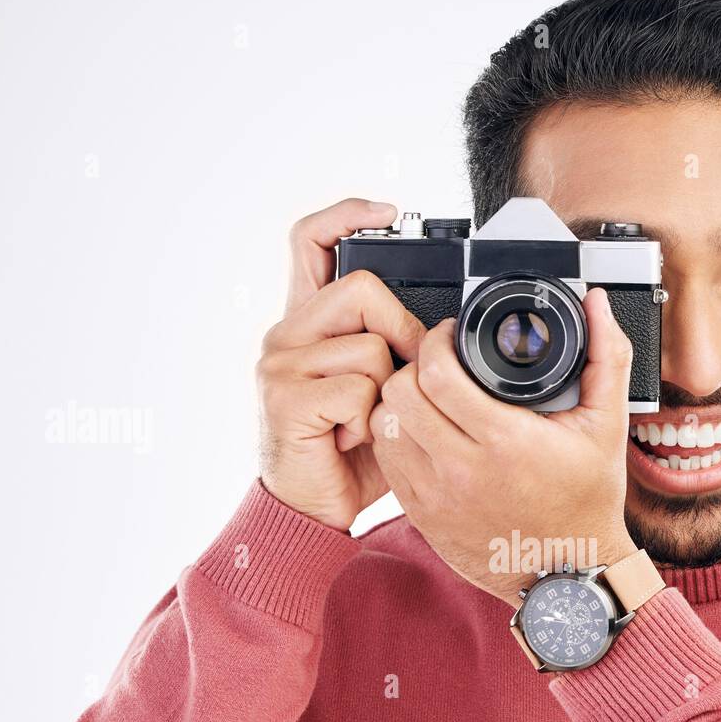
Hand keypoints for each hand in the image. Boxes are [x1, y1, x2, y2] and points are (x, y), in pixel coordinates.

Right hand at [256, 198, 426, 530]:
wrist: (313, 509)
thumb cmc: (350, 452)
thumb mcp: (379, 391)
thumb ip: (394, 351)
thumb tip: (440, 329)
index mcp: (306, 324)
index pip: (310, 241)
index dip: (347, 215)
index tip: (388, 211)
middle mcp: (285, 335)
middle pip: (362, 289)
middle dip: (401, 332)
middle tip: (400, 378)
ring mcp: (280, 365)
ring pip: (369, 344)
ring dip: (385, 390)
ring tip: (362, 420)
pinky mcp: (286, 398)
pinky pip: (359, 388)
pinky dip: (368, 420)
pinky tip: (348, 438)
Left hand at [368, 286, 637, 603]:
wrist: (568, 576)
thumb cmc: (587, 503)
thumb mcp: (607, 426)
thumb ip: (607, 356)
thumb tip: (596, 304)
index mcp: (505, 441)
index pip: (436, 372)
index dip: (437, 340)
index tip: (450, 336)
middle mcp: (462, 470)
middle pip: (400, 392)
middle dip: (413, 365)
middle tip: (434, 363)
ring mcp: (435, 496)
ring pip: (384, 424)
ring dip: (399, 401)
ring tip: (424, 395)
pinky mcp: (421, 515)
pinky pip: (386, 461)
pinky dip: (395, 437)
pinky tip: (419, 431)